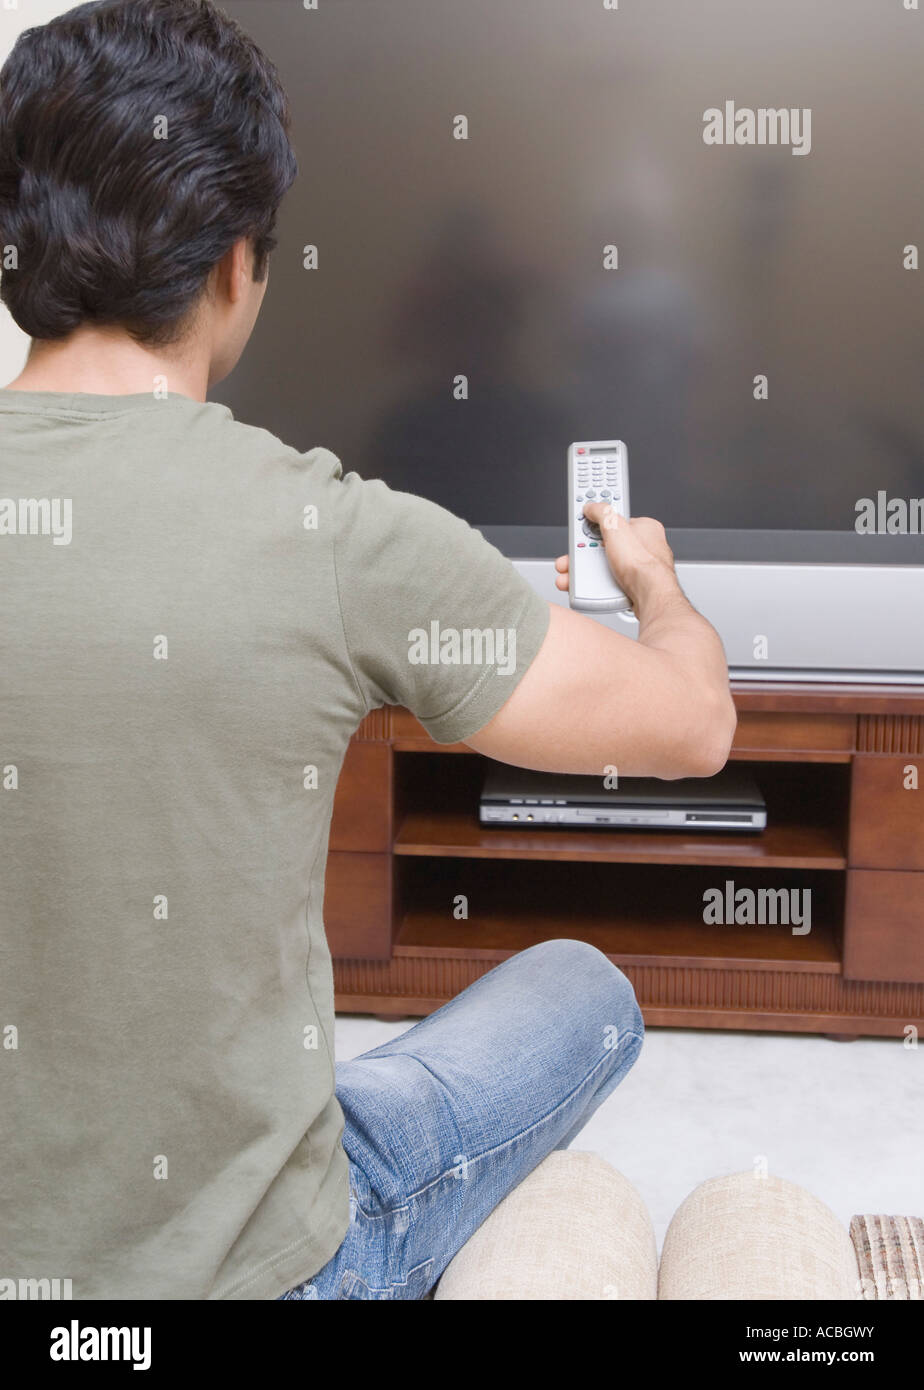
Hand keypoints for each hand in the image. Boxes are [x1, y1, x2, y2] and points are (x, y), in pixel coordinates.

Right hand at [555, 507, 678, 610]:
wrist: (650, 597)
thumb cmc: (644, 564)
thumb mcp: (615, 527)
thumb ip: (601, 512)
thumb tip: (592, 507)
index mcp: (645, 528)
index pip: (616, 518)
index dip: (597, 521)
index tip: (584, 521)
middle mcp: (644, 547)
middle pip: (607, 543)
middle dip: (585, 550)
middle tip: (574, 553)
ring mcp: (638, 568)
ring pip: (606, 564)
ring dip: (586, 568)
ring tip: (574, 573)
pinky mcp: (632, 585)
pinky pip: (608, 580)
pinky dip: (596, 582)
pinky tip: (588, 584)